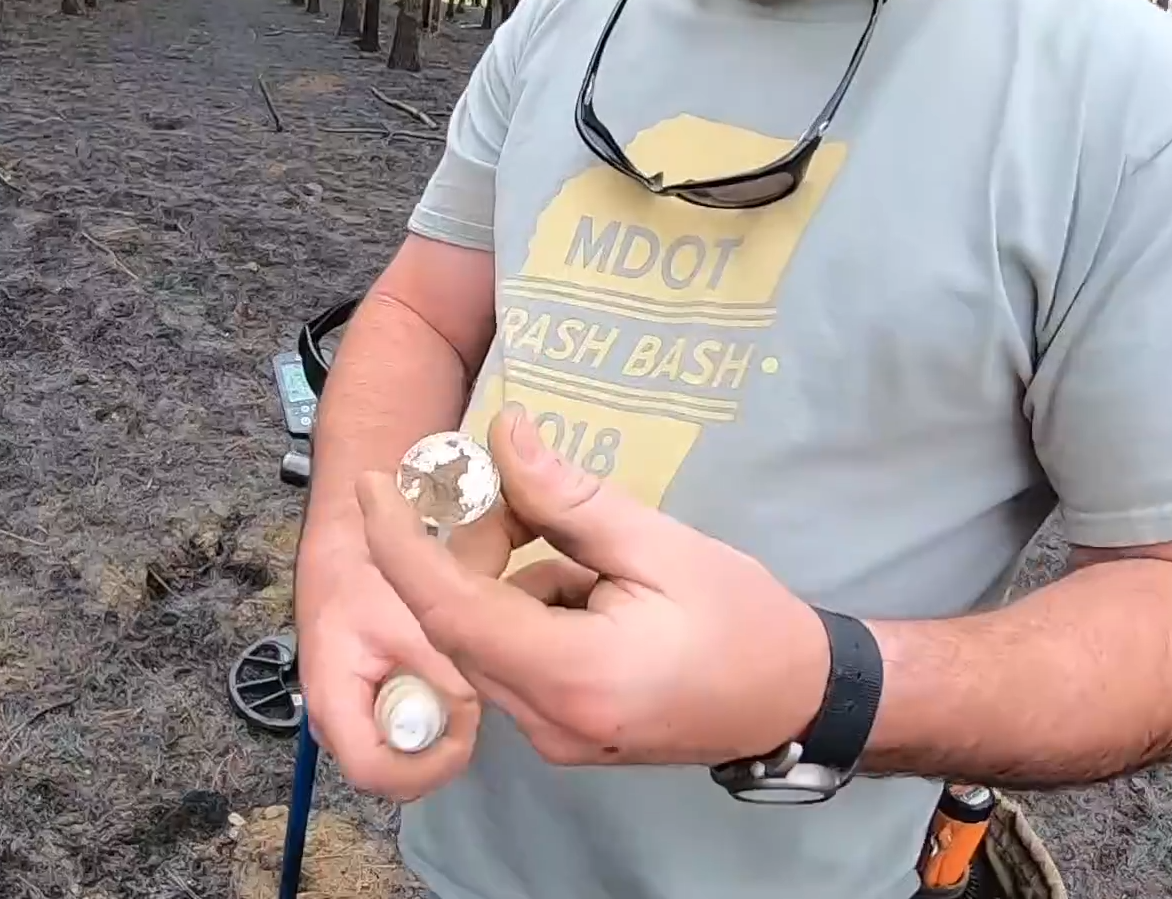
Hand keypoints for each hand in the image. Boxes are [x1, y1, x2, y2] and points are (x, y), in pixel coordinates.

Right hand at [294, 534, 483, 801]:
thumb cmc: (368, 576)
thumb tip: (472, 717)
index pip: (375, 774)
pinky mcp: (356, 699)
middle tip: (468, 716)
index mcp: (334, 703)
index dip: (425, 770)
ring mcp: (342, 712)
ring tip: (459, 697)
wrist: (345, 539)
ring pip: (392, 754)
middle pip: (386, 772)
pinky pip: (393, 728)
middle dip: (433, 754)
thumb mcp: (416, 624)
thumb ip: (446, 677)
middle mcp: (331, 720)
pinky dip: (422, 714)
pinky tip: (441, 682)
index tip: (464, 739)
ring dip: (429, 735)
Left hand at [356, 405, 830, 767]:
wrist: (796, 699)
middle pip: (460, 623)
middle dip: (470, 548)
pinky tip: (592, 587)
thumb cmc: (744, 620)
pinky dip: (528, 608)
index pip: (450, 609)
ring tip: (584, 545)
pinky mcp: (560, 730)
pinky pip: (512, 658)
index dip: (400, 546)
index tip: (375, 485)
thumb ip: (570, 499)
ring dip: (507, 578)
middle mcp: (547, 719)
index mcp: (572, 675)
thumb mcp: (662, 544)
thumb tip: (502, 436)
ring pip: (484, 639)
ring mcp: (552, 735)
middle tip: (511, 490)